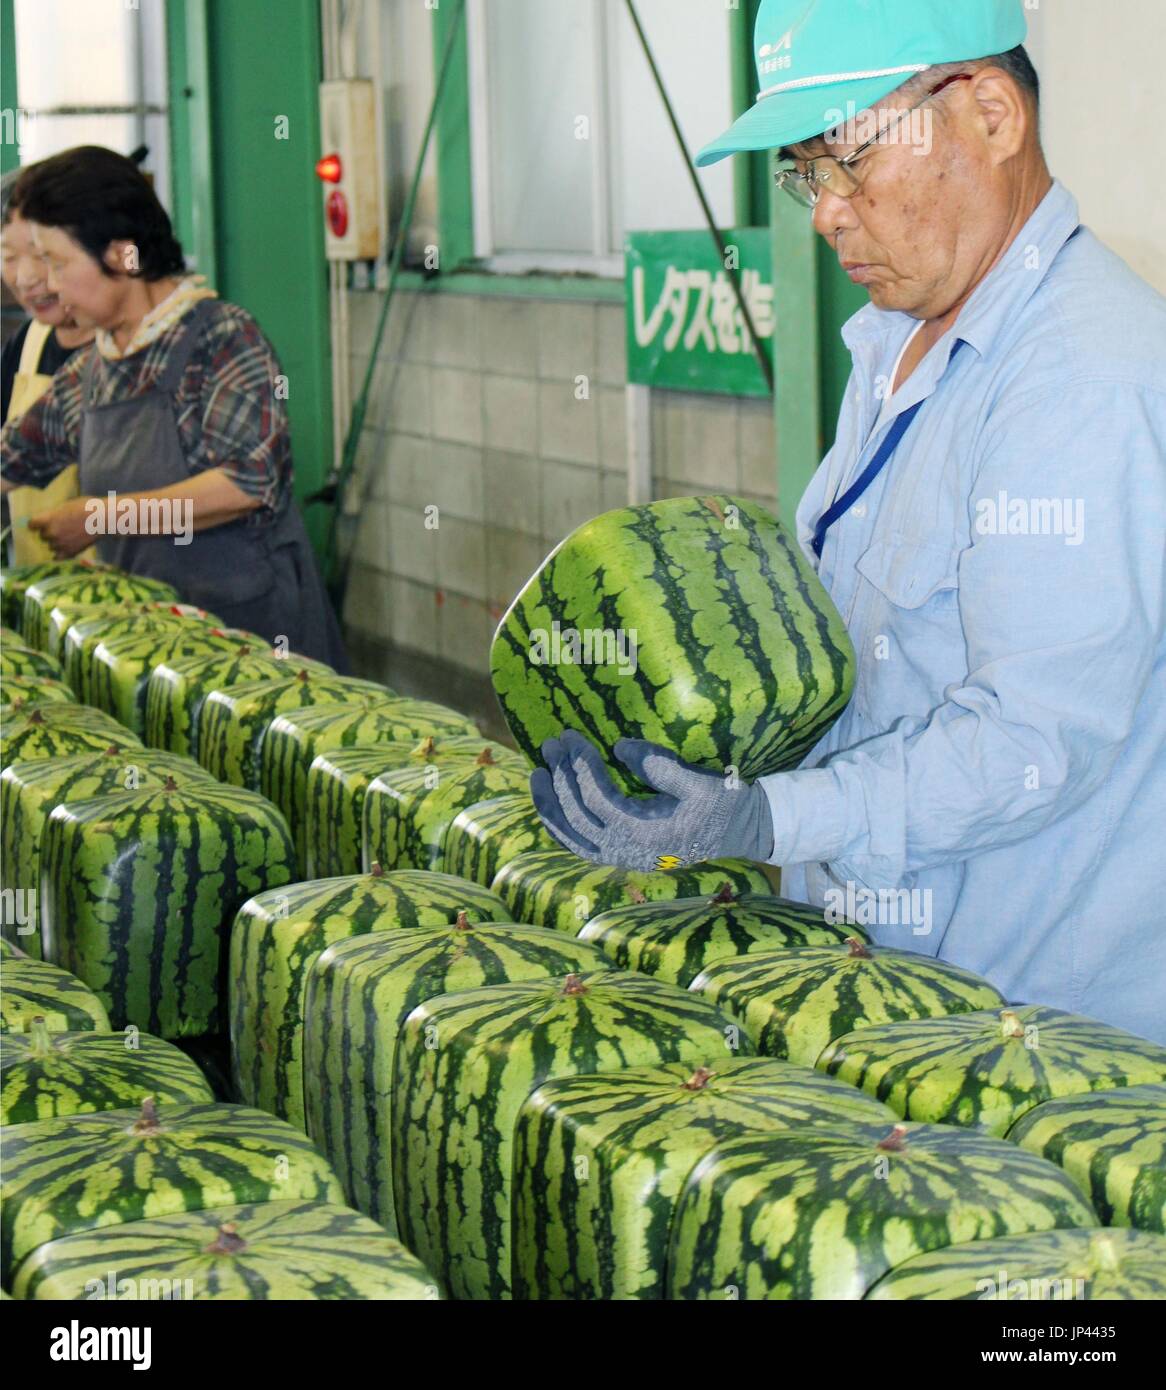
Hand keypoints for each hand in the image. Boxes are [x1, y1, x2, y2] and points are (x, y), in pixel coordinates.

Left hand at [27, 497, 94, 557]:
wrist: (103, 519)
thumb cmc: (86, 508)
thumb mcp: (65, 506)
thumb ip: (52, 516)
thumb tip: (45, 522)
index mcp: (47, 520)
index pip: (32, 525)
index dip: (36, 524)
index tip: (41, 523)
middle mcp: (51, 533)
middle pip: (42, 536)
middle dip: (50, 532)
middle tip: (64, 527)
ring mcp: (60, 544)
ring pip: (51, 546)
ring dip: (57, 542)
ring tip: (71, 536)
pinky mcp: (70, 552)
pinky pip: (57, 557)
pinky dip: (60, 554)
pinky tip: (66, 548)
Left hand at [529, 728, 774, 871]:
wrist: (740, 832)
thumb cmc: (721, 802)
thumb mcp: (698, 781)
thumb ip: (660, 765)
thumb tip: (619, 747)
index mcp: (646, 832)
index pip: (597, 797)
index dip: (580, 766)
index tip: (571, 736)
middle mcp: (628, 850)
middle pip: (579, 814)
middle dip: (561, 777)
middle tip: (551, 744)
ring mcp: (623, 857)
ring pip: (572, 837)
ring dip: (551, 805)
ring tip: (536, 774)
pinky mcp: (622, 856)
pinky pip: (580, 846)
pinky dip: (560, 827)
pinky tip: (550, 806)